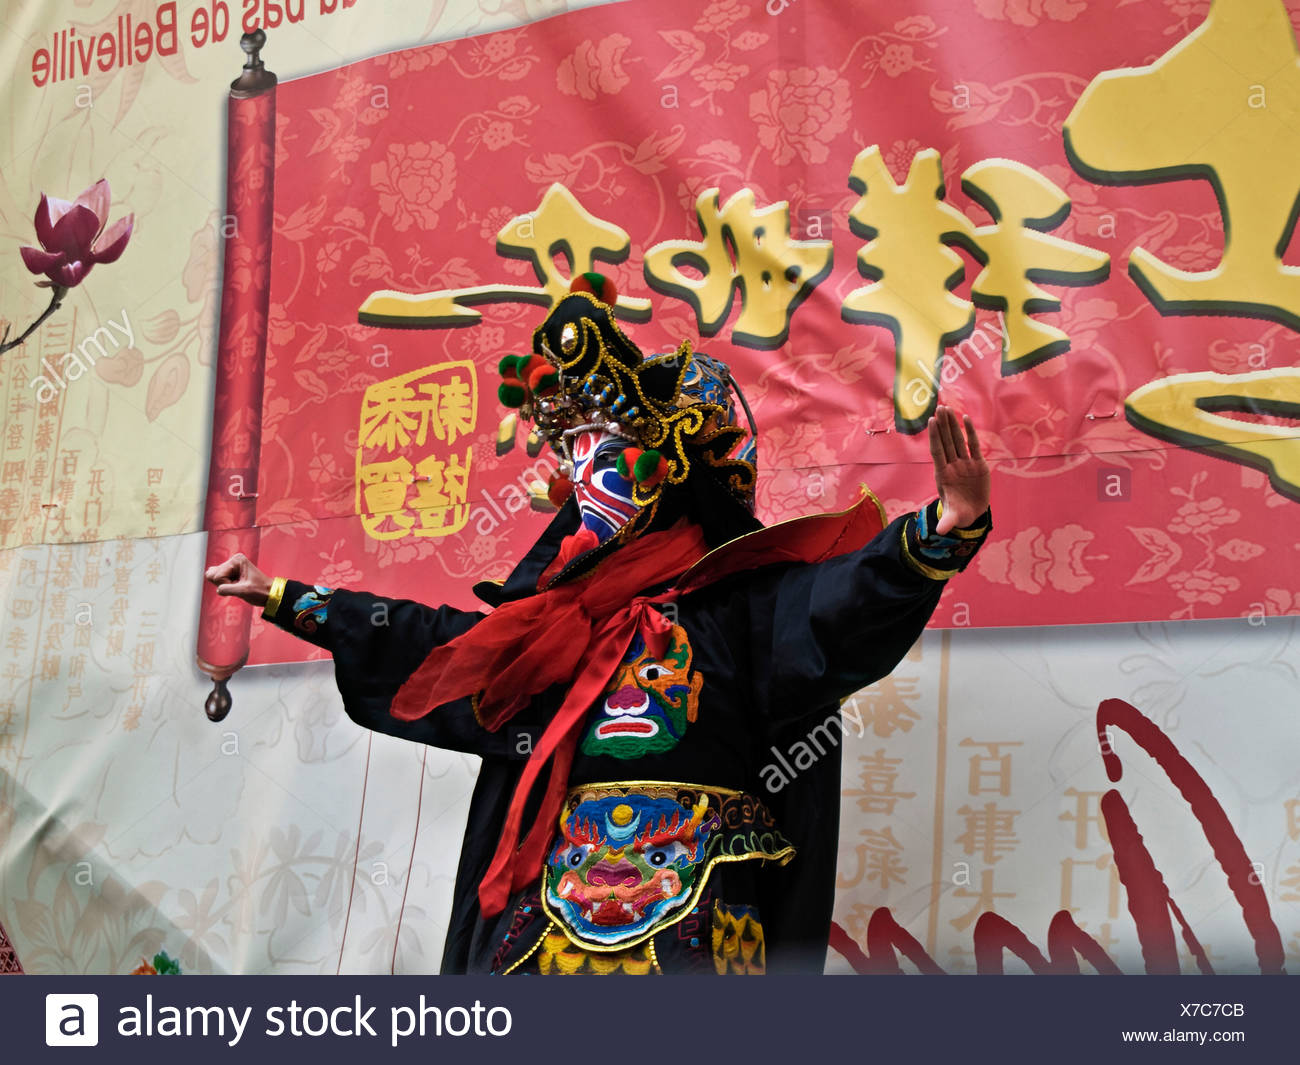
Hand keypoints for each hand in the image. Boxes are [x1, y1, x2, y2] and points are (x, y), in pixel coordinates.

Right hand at [204, 553, 271, 606]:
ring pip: (213, 577)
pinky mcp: (230, 573)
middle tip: (237, 586)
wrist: (269, 593)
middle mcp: (233, 561)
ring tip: (237, 586)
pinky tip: (236, 586)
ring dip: (224, 585)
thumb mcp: (243, 591)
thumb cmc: (261, 591)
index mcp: (237, 560)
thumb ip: (227, 589)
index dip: (226, 584)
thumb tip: (218, 589)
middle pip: (212, 574)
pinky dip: (224, 585)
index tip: (239, 586)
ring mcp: (231, 567)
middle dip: (223, 584)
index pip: (217, 575)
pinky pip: (217, 579)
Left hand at [928, 405, 989, 534]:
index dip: (935, 437)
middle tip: (939, 407)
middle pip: (946, 442)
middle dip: (943, 426)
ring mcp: (964, 464)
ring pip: (957, 441)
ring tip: (948, 408)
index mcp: (944, 475)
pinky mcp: (977, 464)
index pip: (938, 452)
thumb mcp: (953, 518)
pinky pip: (973, 445)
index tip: (932, 421)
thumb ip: (948, 521)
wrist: (971, 513)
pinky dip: (970, 432)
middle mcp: (952, 466)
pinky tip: (965, 419)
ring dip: (953, 425)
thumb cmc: (959, 513)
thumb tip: (942, 531)